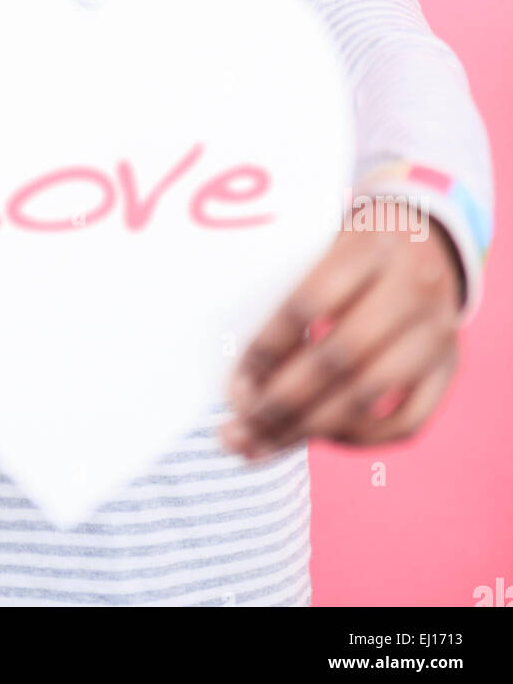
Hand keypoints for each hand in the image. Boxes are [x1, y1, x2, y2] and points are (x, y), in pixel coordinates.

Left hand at [220, 205, 462, 459]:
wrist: (427, 241)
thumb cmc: (350, 248)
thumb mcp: (324, 239)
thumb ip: (288, 286)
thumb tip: (237, 370)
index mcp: (369, 245)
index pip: (308, 303)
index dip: (267, 349)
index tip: (234, 383)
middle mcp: (411, 286)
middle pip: (339, 357)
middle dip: (281, 402)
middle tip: (236, 431)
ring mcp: (437, 330)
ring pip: (369, 394)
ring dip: (307, 428)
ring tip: (261, 444)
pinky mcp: (450, 365)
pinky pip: (407, 421)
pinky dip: (359, 438)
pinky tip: (319, 436)